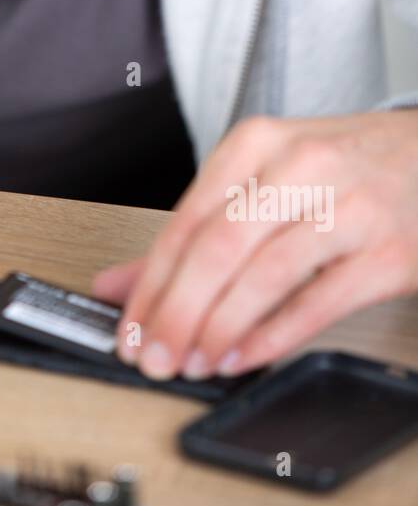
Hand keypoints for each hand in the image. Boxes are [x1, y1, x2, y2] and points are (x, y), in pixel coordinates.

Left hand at [92, 112, 417, 379]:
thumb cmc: (345, 169)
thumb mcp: (265, 179)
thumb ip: (191, 233)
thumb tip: (116, 286)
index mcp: (258, 144)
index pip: (186, 219)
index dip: (151, 282)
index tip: (128, 327)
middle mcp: (302, 167)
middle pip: (218, 246)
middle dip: (176, 312)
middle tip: (154, 356)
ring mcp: (350, 208)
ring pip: (265, 274)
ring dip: (220, 328)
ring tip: (194, 362)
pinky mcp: (388, 253)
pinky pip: (318, 302)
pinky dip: (272, 336)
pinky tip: (243, 357)